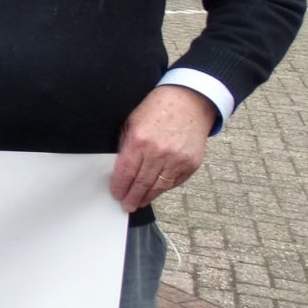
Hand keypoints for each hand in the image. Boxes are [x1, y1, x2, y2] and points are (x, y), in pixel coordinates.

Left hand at [110, 85, 212, 211]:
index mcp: (139, 141)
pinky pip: (174, 182)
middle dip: (132, 197)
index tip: (116, 194)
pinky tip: (156, 191)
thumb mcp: (132, 123)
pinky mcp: (191, 163)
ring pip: (158, 187)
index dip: (119, 186)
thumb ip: (126, 146)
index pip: (125, 172)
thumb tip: (120, 170)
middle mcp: (158, 152)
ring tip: (139, 202)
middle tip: (127, 205)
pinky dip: (164, 189)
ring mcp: (177, 159)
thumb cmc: (157, 109)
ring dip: (147, 197)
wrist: (188, 101)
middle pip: (141, 184)